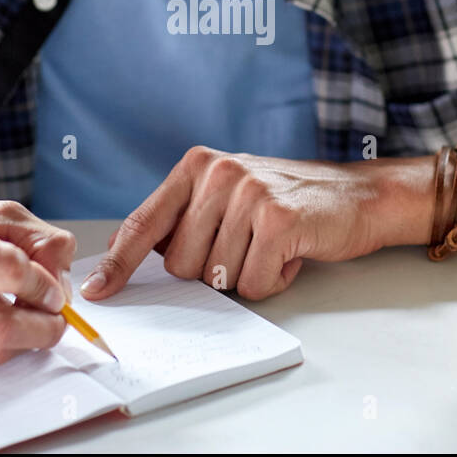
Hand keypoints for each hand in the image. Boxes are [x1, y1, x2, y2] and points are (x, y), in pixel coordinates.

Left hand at [80, 146, 392, 301]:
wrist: (358, 196)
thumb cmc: (289, 201)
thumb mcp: (228, 195)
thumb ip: (185, 218)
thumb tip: (132, 256)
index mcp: (196, 166)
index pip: (145, 222)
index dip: (119, 262)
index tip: (97, 291)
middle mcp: (218, 173)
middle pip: (181, 264)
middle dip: (212, 272)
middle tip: (247, 248)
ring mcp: (248, 194)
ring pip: (217, 277)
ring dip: (247, 275)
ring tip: (272, 246)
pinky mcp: (278, 220)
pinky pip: (253, 282)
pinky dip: (272, 280)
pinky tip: (290, 253)